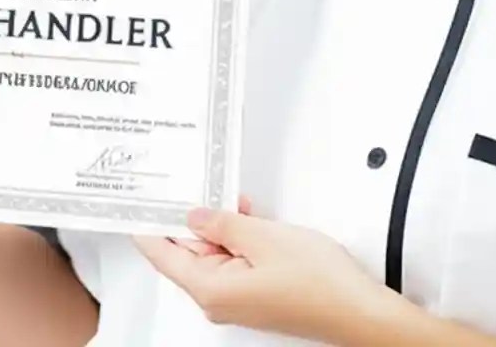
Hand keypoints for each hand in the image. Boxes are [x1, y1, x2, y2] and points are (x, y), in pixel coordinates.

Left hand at [133, 202, 383, 342]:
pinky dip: (238, 238)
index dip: (147, 223)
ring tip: (236, 203)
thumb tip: (194, 215)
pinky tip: (249, 219)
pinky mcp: (254, 293)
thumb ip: (222, 223)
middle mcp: (217, 299)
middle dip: (193, 217)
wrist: (359, 310)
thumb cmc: (320, 284)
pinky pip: (233, 260)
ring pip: (213, 252)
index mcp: (210, 289)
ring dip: (221, 226)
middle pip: (187, 250)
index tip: (136, 201)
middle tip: (197, 184)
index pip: (161, 253)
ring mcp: (236, 298)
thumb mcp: (265, 237)